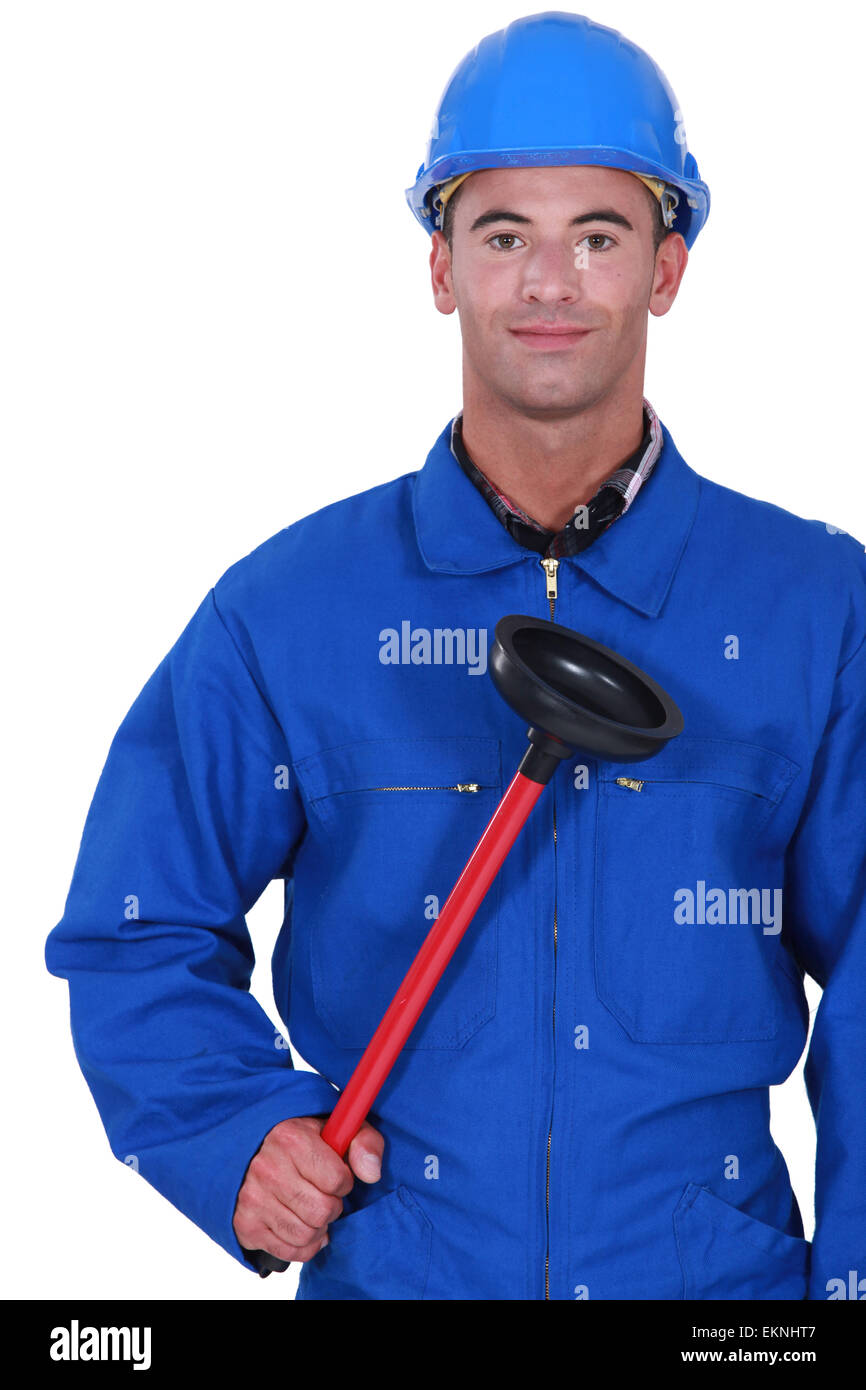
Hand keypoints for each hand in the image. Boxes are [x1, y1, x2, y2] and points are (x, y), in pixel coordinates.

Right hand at [233, 1113, 383, 1265]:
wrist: (254, 1149)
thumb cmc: (303, 1140)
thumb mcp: (339, 1128)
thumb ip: (365, 1142)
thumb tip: (372, 1174)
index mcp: (290, 1138)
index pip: (337, 1180)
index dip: (343, 1181)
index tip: (335, 1175)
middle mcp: (267, 1168)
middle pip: (322, 1212)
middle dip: (332, 1206)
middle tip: (324, 1195)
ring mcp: (252, 1198)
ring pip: (306, 1234)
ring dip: (319, 1227)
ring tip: (313, 1210)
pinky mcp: (246, 1224)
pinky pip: (289, 1251)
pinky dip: (304, 1245)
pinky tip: (302, 1225)